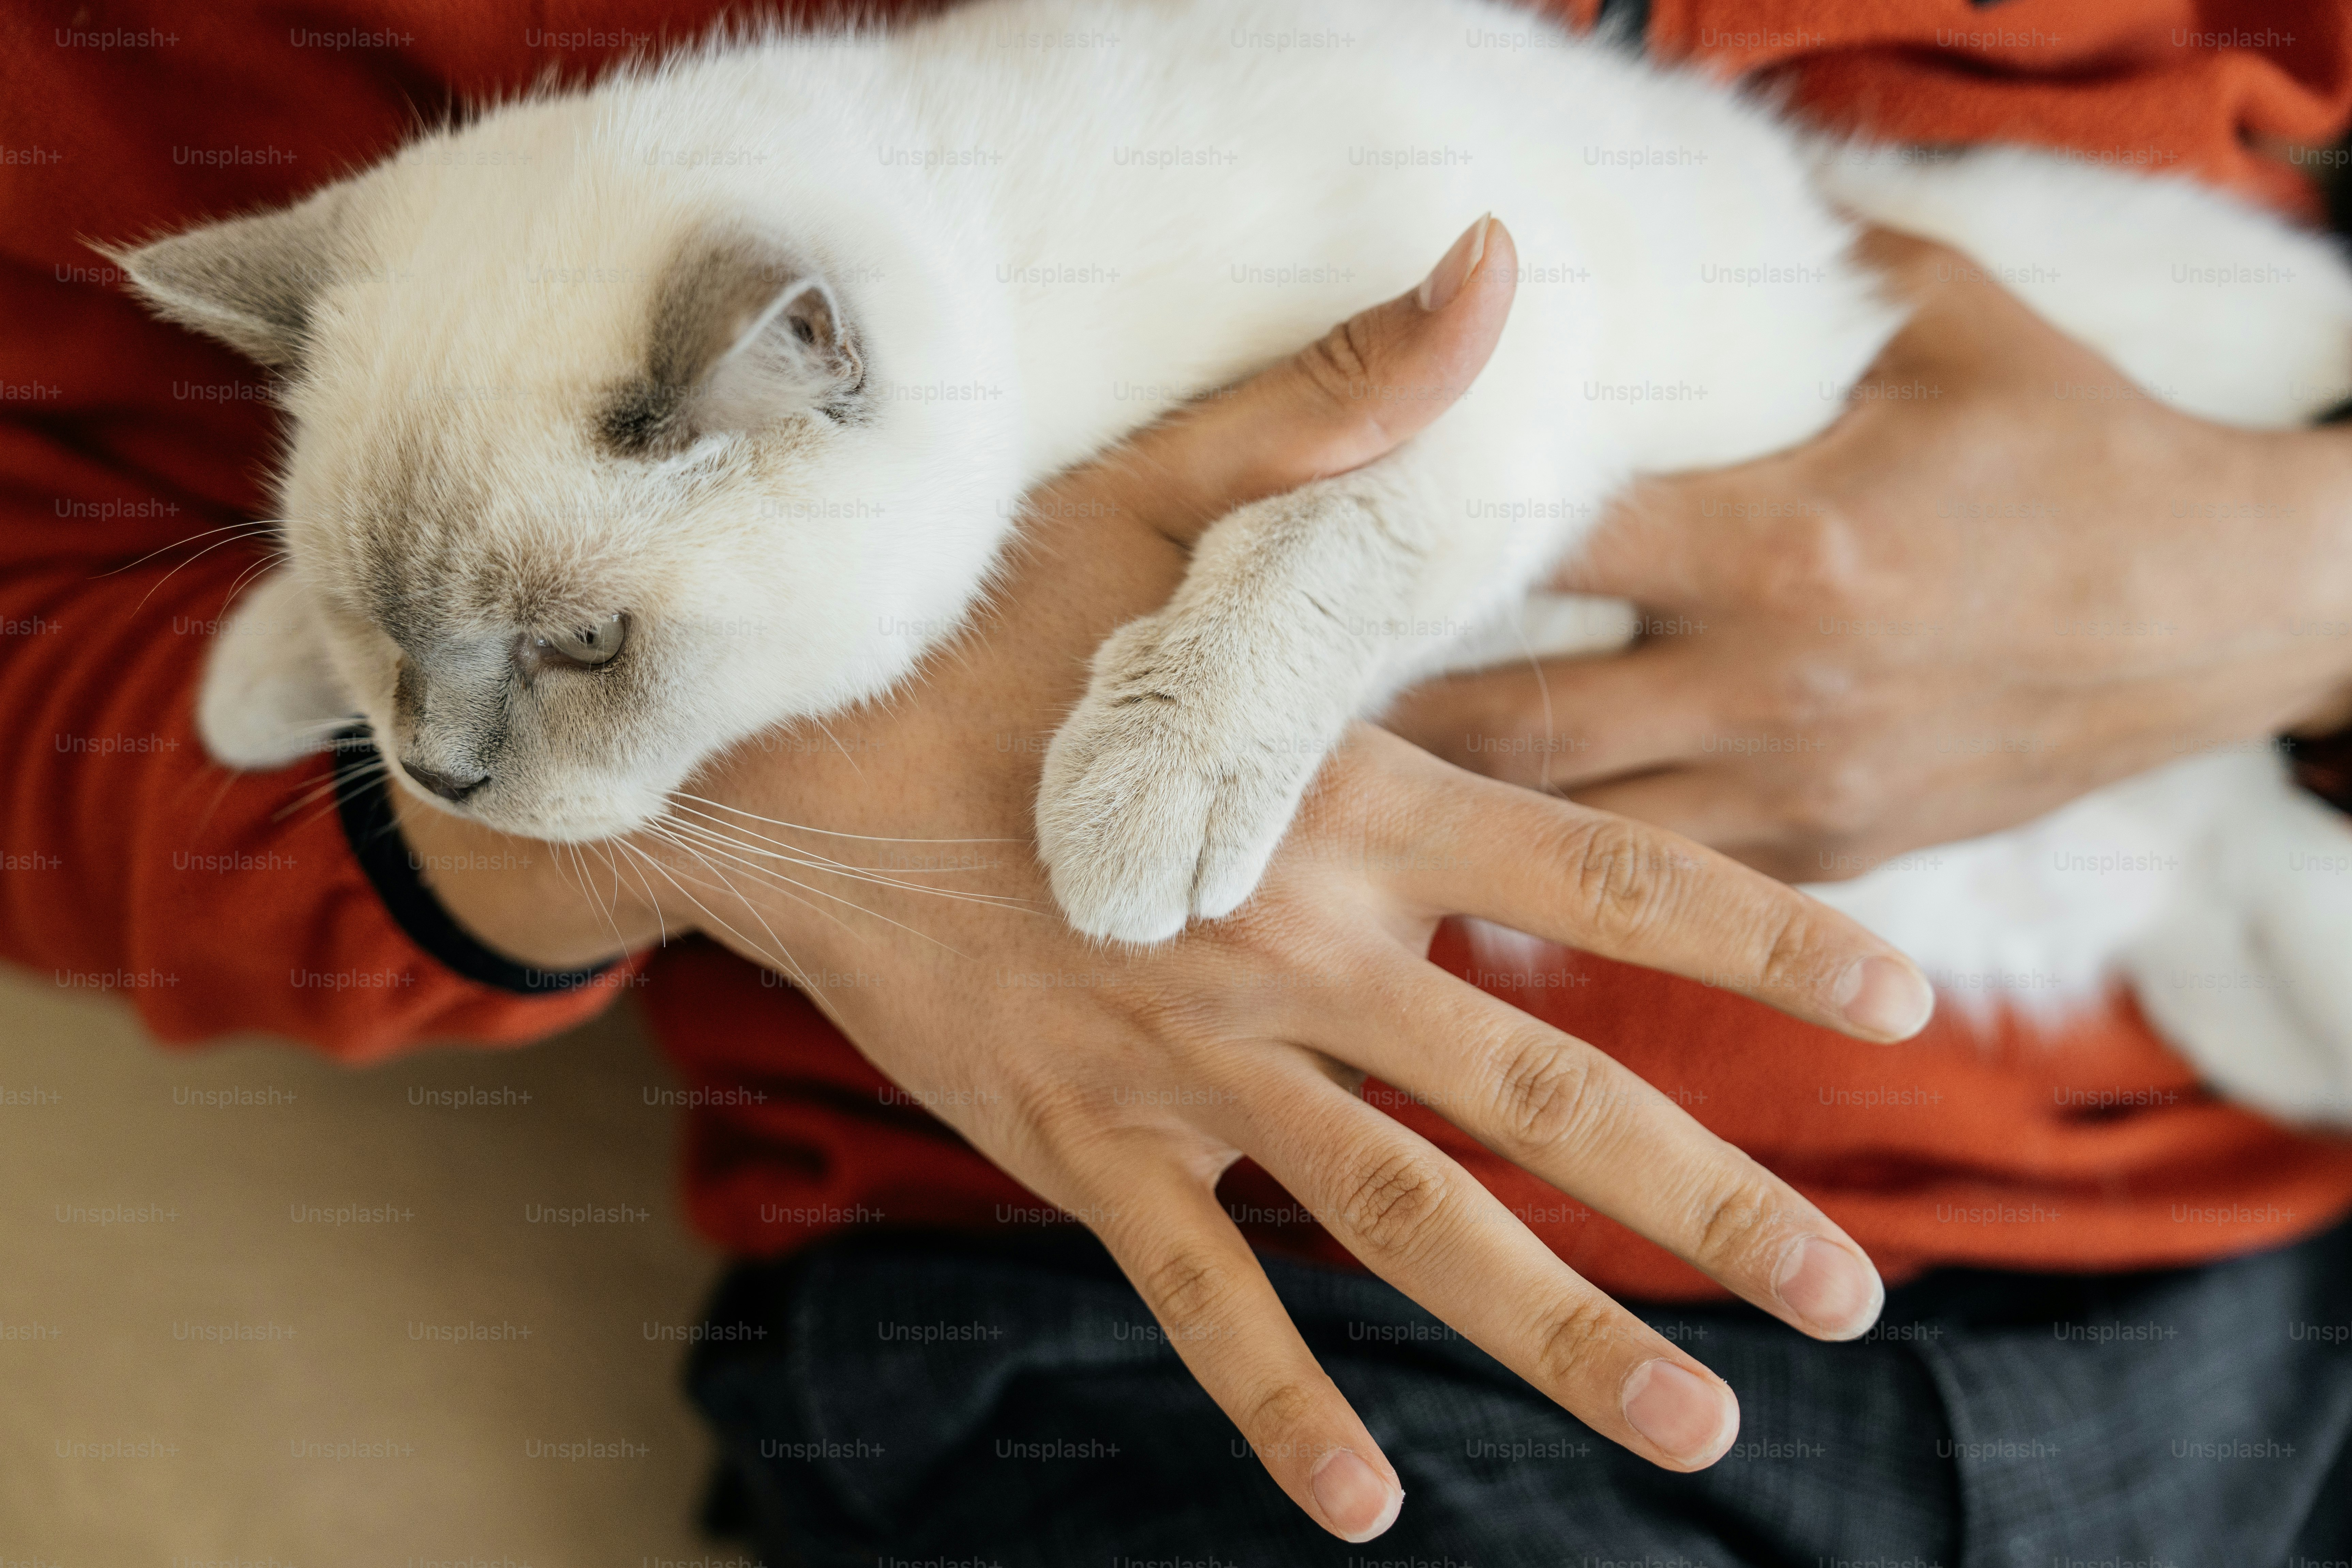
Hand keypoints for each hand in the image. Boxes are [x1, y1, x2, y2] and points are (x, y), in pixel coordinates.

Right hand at [400, 220, 1933, 1540]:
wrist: (773, 771)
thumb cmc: (968, 629)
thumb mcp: (1146, 494)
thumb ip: (1336, 408)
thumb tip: (1488, 273)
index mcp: (1328, 803)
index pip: (1590, 867)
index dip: (1752, 932)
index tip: (1895, 1004)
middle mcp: (1287, 953)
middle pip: (1536, 1088)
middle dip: (1706, 1193)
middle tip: (1853, 1292)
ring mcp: (1186, 1070)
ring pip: (1406, 1217)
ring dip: (1552, 1328)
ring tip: (1698, 1422)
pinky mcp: (1085, 1147)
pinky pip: (1201, 1292)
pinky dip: (1278, 1398)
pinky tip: (1367, 1503)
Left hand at [1386, 229, 2351, 883]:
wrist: (2229, 606)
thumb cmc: (2076, 448)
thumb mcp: (1949, 320)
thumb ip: (1802, 259)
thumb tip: (1674, 179)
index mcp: (1782, 537)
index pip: (1539, 543)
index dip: (1407, 540)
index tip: (1299, 543)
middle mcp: (1772, 679)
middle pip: (1511, 709)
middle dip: (1379, 713)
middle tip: (1257, 702)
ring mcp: (1797, 785)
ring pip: (1563, 829)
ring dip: (1445, 813)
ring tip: (1325, 798)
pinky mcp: (1827, 854)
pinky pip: (1654, 883)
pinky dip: (1556, 871)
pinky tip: (1466, 857)